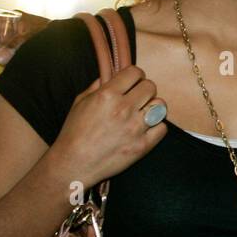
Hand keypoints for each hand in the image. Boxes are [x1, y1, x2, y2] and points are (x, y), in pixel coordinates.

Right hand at [48, 66, 167, 188]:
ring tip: (143, 113)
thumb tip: (110, 75)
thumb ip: (97, 86)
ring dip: (153, 107)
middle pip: (150, 86)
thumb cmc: (73, 133)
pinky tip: (146, 128)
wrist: (74, 164)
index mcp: (107, 95)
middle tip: (138, 97)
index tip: (133, 81)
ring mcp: (135, 128)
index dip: (135, 75)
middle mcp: (124, 109)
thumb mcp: (80, 102)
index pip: (135, 72)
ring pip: (160, 106)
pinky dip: (156, 127)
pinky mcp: (143, 145)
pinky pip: (162, 128)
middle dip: (144, 89)